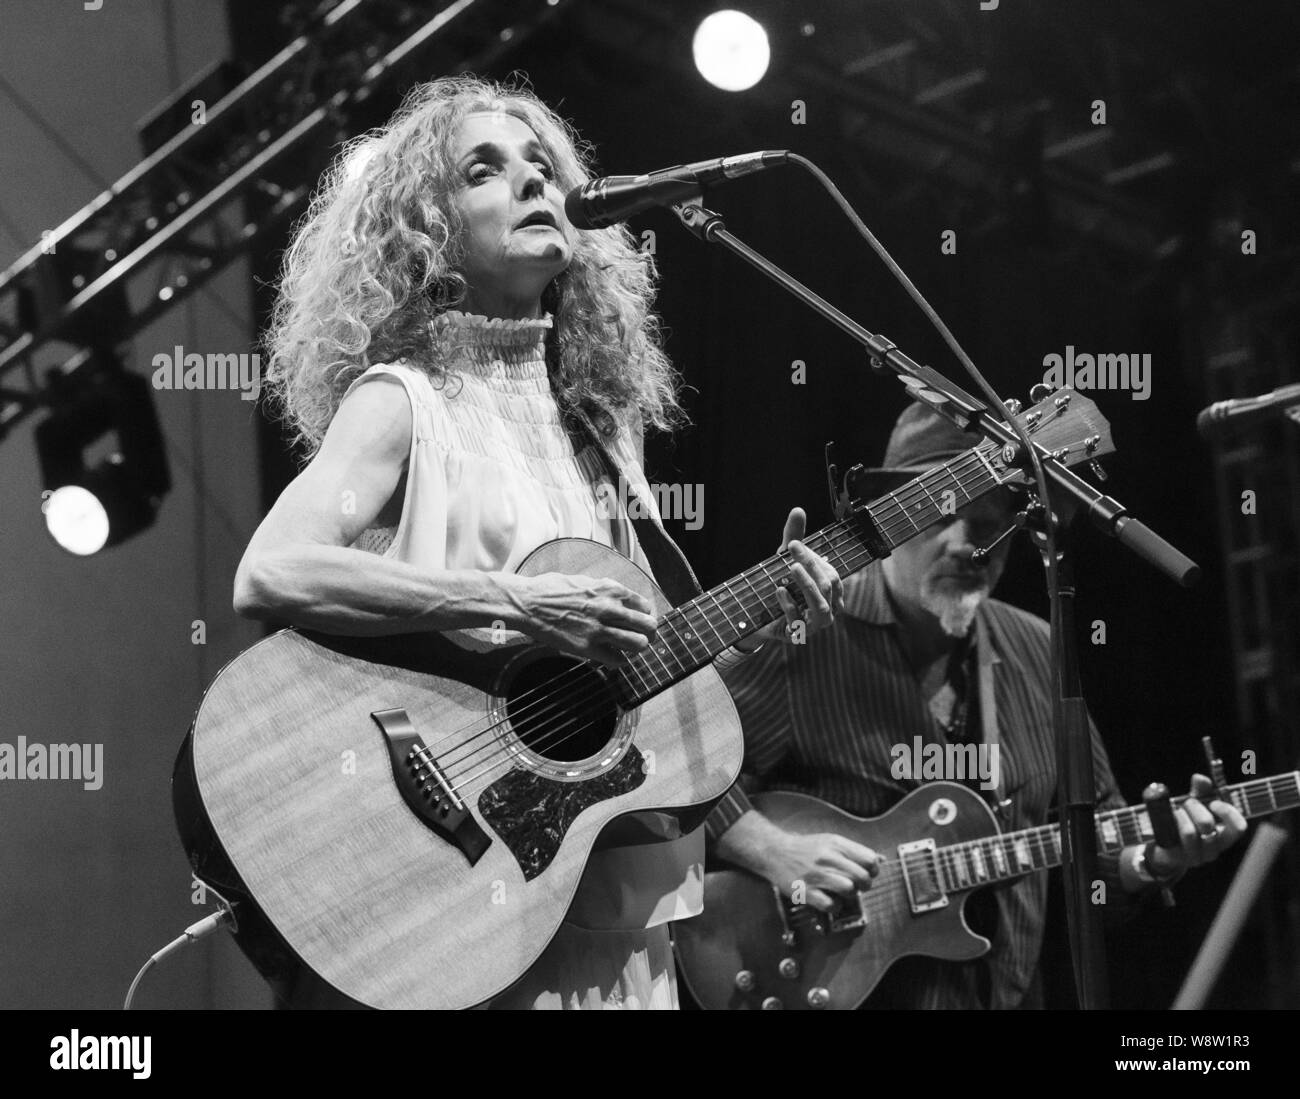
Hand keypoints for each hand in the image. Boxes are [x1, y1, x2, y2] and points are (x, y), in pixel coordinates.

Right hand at [512, 572, 656, 667]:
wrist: (528, 603)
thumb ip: (605, 591)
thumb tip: (618, 599)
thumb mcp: (585, 581)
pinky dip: (618, 661)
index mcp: (611, 590)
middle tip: (641, 637)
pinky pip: (617, 660)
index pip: (645, 606)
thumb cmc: (552, 589)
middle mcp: (610, 609)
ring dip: (636, 648)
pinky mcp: (588, 647)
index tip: (638, 621)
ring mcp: (600, 629)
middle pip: (649, 626)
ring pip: (638, 644)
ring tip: (628, 649)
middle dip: (648, 633)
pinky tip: (611, 657)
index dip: (643, 615)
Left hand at [745, 507, 843, 647]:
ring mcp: (815, 625)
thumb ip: (795, 538)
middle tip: (791, 550)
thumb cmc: (783, 586)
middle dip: (810, 566)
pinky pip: (799, 621)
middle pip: (827, 586)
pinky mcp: (798, 635)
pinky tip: (779, 591)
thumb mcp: (786, 560)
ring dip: (806, 585)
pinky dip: (789, 605)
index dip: (813, 558)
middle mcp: (829, 610)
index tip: (793, 545)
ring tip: (791, 568)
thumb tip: (798, 510)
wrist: (761, 617)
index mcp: (832, 592)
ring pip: (820, 605)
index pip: (830, 573)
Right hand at [760, 830, 882, 911]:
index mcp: (836, 844)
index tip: (867, 873)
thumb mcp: (830, 841)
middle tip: (857, 886)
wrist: (775, 852)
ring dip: (849, 894)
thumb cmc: (805, 848)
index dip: (873, 870)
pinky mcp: (807, 891)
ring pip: (849, 890)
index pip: (869, 859)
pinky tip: (830, 899)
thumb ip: (854, 850)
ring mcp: (817, 875)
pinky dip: (835, 906)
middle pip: (862, 877)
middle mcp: (828, 858)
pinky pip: (831, 905)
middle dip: (864, 885)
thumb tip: (880, 859)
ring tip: (842, 892)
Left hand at [1147, 773, 1247, 877]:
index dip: (1228, 812)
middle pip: (1207, 823)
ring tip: (1176, 812)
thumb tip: (1200, 778)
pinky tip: (1169, 822)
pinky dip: (1171, 825)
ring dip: (1180, 815)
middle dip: (1193, 806)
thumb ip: (1200, 790)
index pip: (1238, 827)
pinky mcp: (1179, 859)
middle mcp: (1214, 848)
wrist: (1164, 846)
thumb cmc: (1186, 821)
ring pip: (1190, 832)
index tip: (1213, 802)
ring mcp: (1198, 856)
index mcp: (1224, 835)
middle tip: (1186, 802)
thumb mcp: (1195, 804)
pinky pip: (1174, 840)